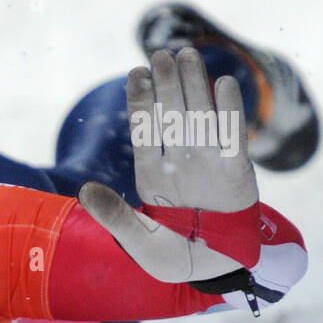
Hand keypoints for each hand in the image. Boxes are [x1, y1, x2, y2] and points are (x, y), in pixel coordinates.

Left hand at [78, 47, 260, 283]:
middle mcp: (179, 162)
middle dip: (165, 85)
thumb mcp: (137, 239)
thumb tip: (85, 191)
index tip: (135, 73)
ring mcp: (208, 163)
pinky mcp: (237, 171)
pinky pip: (232, 136)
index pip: (145, 130)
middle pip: (171, 115)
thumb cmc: (170, 256)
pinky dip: (229, 110)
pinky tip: (223, 83)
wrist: (213, 268)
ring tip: (186, 54)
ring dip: (194, 86)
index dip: (140, 102)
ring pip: (200, 116)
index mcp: (152, 175)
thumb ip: (114, 215)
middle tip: (159, 54)